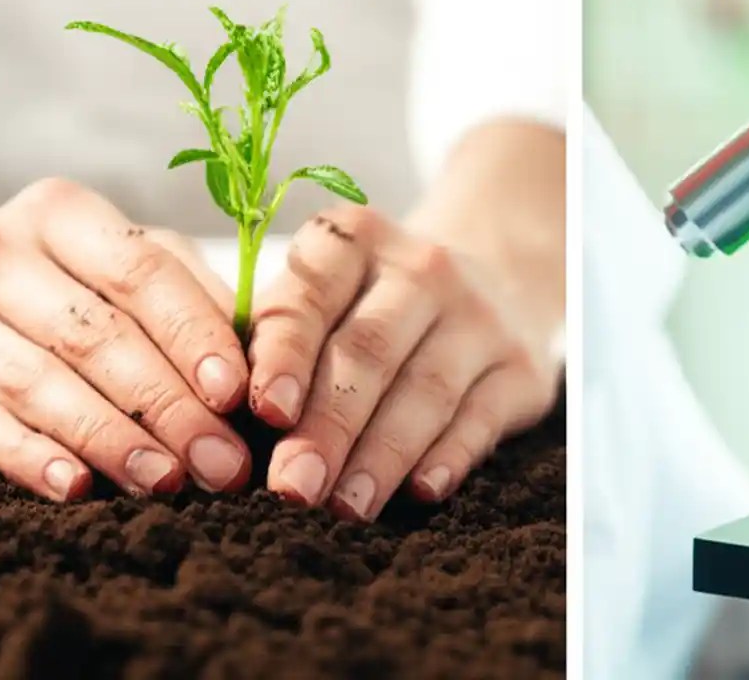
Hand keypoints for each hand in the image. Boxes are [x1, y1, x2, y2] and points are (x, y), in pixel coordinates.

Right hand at [0, 178, 250, 499]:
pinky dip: (28, 457)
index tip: (237, 394)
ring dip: (112, 439)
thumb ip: (193, 297)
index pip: (142, 274)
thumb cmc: (68, 279)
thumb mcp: (126, 261)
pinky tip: (77, 488)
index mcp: (62, 214)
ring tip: (169, 482)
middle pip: (98, 336)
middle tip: (224, 464)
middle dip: (170, 406)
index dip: (193, 336)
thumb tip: (265, 365)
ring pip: (40, 383)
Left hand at [247, 205, 559, 519]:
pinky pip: (482, 417)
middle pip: (368, 352)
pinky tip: (419, 493)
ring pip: (425, 391)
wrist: (498, 280)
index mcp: (355, 240)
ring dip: (380, 456)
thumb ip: (281, 342)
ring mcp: (480, 316)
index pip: (312, 297)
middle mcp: (424, 269)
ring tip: (344, 507)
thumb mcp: (329, 294)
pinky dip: (449, 457)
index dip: (286, 355)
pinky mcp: (522, 367)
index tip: (263, 412)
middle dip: (327, 425)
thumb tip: (226, 428)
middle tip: (293, 486)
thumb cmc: (377, 305)